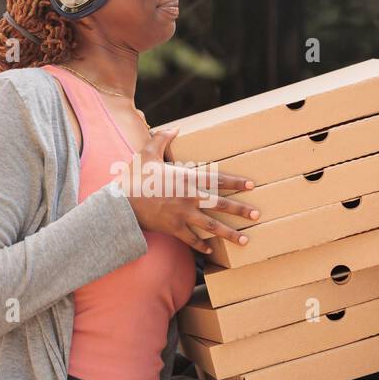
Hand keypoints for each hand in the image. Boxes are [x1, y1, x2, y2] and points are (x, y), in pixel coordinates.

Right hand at [125, 128, 261, 253]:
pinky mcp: (174, 228)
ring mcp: (182, 215)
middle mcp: (189, 197)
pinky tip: (211, 251)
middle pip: (220, 205)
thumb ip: (162, 138)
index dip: (235, 182)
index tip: (251, 185)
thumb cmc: (134, 177)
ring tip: (245, 240)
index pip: (217, 179)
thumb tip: (175, 128)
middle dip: (240, 210)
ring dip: (230, 234)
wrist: (121, 203)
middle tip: (257, 215)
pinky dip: (201, 246)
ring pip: (211, 226)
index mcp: (186, 178)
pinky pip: (191, 239)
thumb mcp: (147, 153)